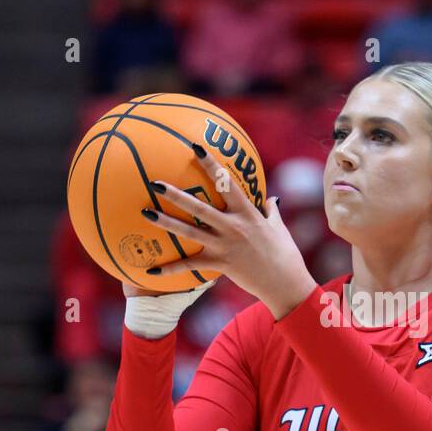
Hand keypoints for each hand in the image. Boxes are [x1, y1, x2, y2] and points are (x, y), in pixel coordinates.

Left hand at [140, 143, 318, 319]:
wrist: (285, 282)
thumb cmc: (285, 253)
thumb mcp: (279, 227)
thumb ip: (271, 210)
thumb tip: (271, 198)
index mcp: (247, 213)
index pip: (227, 183)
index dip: (212, 164)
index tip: (196, 148)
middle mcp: (233, 227)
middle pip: (199, 208)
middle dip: (176, 194)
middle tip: (155, 183)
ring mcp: (225, 246)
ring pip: (190, 232)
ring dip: (166, 223)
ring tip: (146, 213)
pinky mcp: (220, 264)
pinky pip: (191, 266)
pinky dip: (171, 269)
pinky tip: (152, 270)